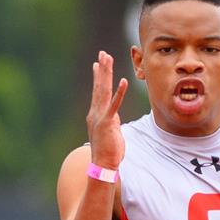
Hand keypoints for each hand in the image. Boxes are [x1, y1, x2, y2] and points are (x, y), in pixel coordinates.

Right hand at [86, 50, 128, 169]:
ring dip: (106, 74)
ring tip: (107, 59)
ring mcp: (100, 117)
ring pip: (103, 91)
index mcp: (96, 114)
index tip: (97, 63)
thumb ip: (110, 121)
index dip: (98, 76)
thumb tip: (113, 116)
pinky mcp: (108, 123)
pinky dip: (119, 92)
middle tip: (103, 54)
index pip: (97, 91)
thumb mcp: (109, 132)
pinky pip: (115, 105)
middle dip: (101, 69)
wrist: (102, 165)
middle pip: (99, 86)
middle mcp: (95, 112)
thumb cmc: (108, 151)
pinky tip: (123, 81)